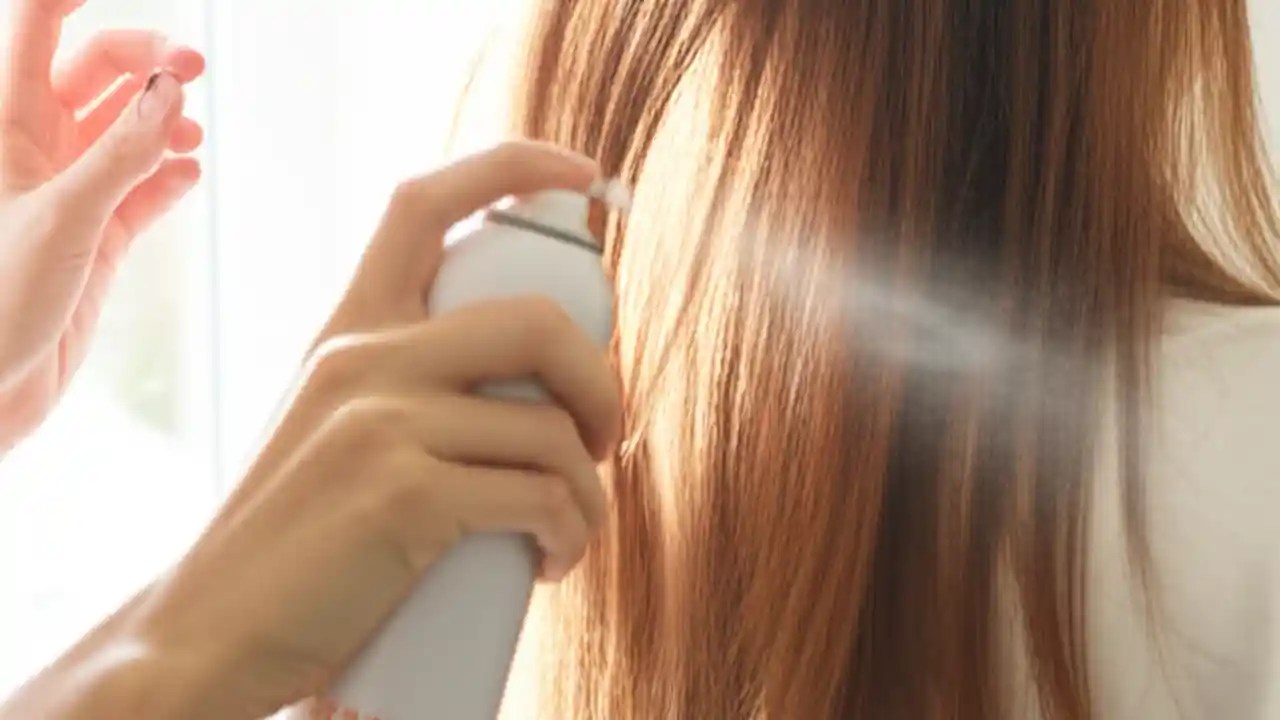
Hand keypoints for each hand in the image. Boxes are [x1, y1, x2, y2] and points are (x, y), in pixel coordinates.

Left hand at [0, 0, 204, 449]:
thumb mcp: (65, 217)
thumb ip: (123, 154)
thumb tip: (173, 90)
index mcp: (3, 125)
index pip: (35, 28)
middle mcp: (33, 148)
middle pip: (94, 70)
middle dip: (144, 61)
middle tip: (194, 71)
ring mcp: (67, 191)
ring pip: (123, 129)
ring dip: (163, 120)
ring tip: (194, 132)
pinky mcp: (96, 236)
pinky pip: (140, 188)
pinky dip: (168, 177)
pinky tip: (190, 175)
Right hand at [0, 142, 620, 719]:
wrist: (207, 633)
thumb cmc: (290, 542)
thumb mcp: (327, 427)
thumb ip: (393, 384)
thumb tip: (514, 381)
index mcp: (345, 329)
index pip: (425, 203)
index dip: (515, 166)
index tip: (586, 176)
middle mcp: (361, 355)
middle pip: (534, 318)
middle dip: (600, 379)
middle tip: (604, 439)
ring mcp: (380, 420)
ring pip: (552, 426)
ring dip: (594, 490)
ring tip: (572, 529)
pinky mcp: (403, 493)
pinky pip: (541, 496)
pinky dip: (573, 533)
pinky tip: (554, 563)